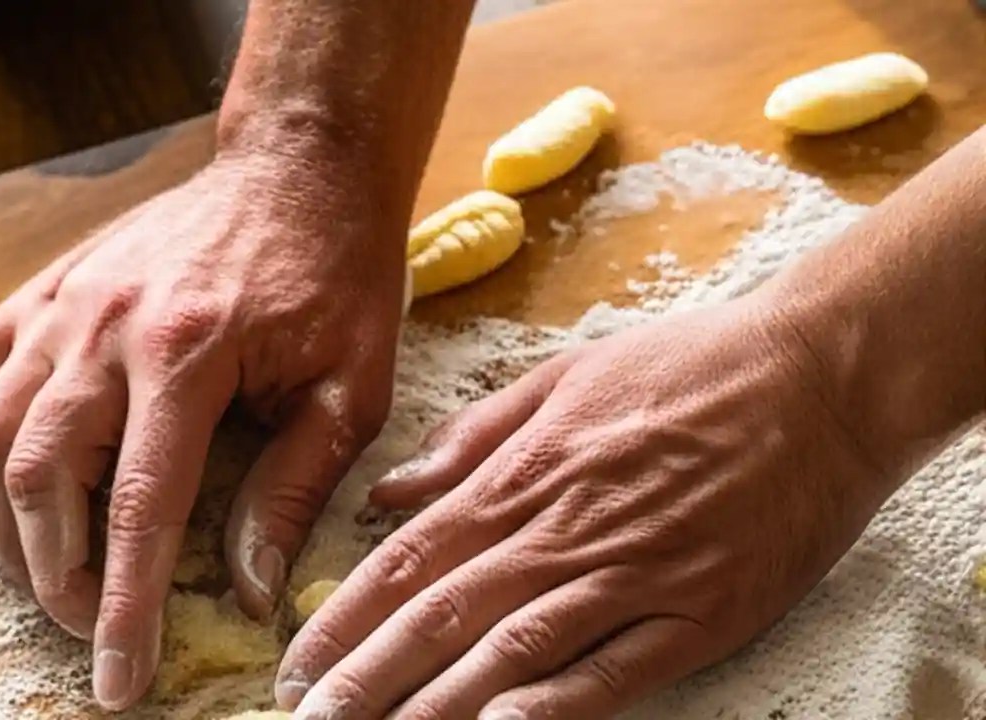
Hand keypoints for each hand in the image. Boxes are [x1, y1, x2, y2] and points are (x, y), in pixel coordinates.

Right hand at [0, 149, 406, 709]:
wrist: (296, 170)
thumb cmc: (336, 275)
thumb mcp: (349, 387)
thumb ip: (292, 488)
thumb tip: (246, 591)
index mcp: (188, 351)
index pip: (139, 506)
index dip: (123, 605)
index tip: (120, 680)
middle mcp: (103, 326)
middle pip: (37, 477)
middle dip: (56, 577)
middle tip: (93, 628)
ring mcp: (60, 304)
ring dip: (4, 525)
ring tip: (52, 572)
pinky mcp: (42, 293)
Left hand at [276, 296, 890, 718]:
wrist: (817, 375)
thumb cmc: (687, 367)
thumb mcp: (564, 376)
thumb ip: (471, 439)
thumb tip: (390, 490)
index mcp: (526, 473)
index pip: (409, 559)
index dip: (345, 617)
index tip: (297, 662)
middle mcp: (565, 530)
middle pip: (441, 614)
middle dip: (365, 676)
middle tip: (307, 719)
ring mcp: (634, 575)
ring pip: (512, 652)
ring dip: (436, 704)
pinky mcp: (700, 613)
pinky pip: (615, 672)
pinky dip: (555, 707)